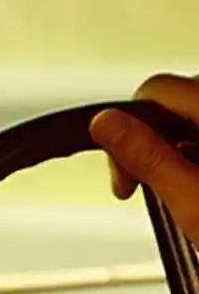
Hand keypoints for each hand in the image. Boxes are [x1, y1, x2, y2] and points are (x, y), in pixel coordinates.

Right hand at [90, 73, 198, 241]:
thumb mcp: (194, 203)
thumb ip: (149, 158)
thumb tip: (103, 123)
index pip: (156, 90)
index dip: (128, 127)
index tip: (126, 172)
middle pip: (175, 101)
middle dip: (152, 140)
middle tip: (146, 186)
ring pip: (192, 116)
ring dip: (176, 148)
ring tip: (180, 191)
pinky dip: (196, 151)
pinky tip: (198, 182)